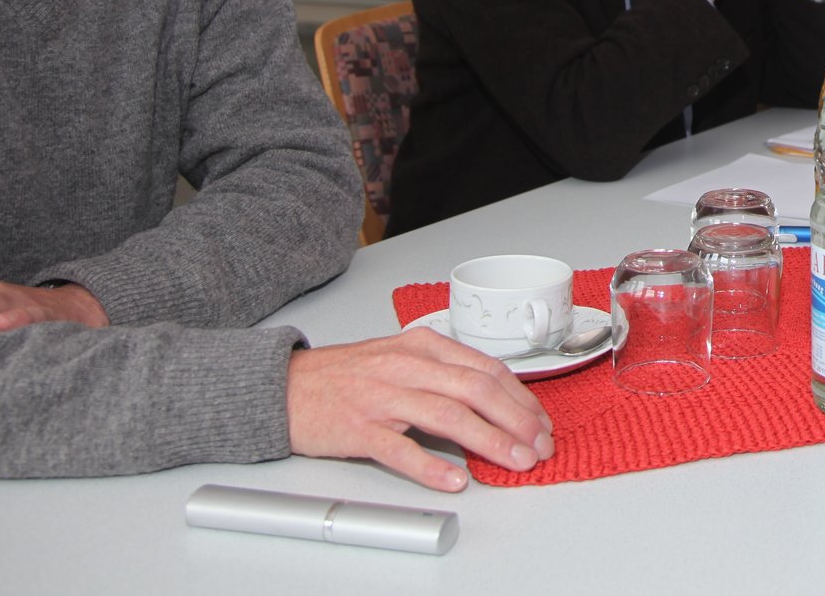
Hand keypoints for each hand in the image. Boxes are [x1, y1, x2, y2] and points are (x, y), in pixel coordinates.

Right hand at [286, 329, 555, 491]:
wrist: (284, 386)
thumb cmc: (344, 375)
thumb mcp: (400, 356)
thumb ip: (443, 372)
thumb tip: (492, 399)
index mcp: (422, 346)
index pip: (486, 369)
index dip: (521, 397)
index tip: (540, 422)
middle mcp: (406, 366)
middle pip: (476, 390)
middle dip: (516, 419)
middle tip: (539, 445)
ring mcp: (382, 397)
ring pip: (447, 416)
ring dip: (489, 441)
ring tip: (515, 460)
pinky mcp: (358, 428)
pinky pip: (400, 449)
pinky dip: (430, 465)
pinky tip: (455, 479)